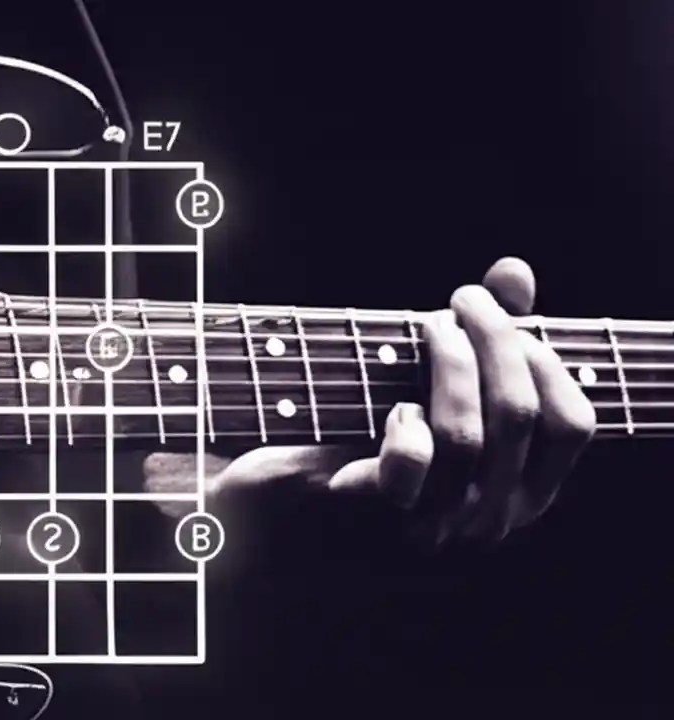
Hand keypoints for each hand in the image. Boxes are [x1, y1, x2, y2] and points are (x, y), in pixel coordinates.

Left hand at [145, 257, 596, 545]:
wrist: (275, 503)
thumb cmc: (364, 435)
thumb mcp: (433, 382)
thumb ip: (483, 334)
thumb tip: (514, 272)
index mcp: (518, 491)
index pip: (572, 425)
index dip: (547, 362)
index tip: (508, 317)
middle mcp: (487, 519)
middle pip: (518, 416)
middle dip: (494, 342)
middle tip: (462, 301)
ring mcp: (434, 526)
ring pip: (468, 436)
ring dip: (450, 366)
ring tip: (428, 327)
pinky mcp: (376, 522)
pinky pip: (411, 467)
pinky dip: (405, 428)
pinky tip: (393, 412)